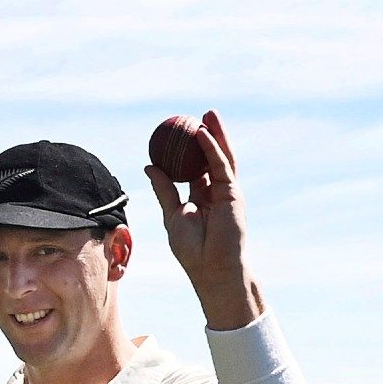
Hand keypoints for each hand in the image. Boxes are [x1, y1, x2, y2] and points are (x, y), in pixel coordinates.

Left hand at [145, 110, 259, 328]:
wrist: (212, 269)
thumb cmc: (193, 250)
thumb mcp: (172, 215)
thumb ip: (164, 189)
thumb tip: (150, 166)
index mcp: (200, 198)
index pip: (194, 168)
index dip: (188, 150)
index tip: (178, 132)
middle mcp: (215, 192)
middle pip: (211, 158)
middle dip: (207, 136)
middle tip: (196, 116)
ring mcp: (226, 192)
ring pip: (221, 157)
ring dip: (216, 134)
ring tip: (209, 114)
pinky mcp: (233, 193)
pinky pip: (221, 166)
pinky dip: (212, 149)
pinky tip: (203, 133)